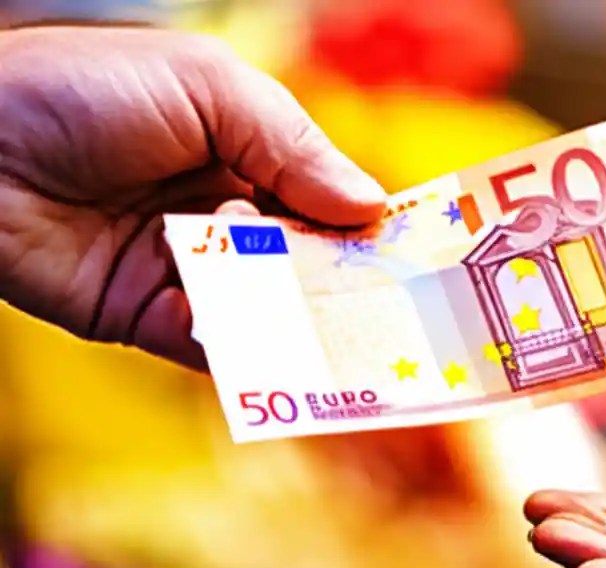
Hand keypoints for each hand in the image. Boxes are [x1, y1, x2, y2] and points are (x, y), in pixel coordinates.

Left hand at [0, 26, 386, 368]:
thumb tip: (372, 207)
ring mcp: (189, 270)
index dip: (373, 226)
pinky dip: (234, 343)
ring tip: (329, 326)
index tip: (422, 254)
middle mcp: (226, 215)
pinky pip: (208, 343)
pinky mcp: (144, 317)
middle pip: (308, 262)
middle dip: (347, 283)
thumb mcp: (209, 87)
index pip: (329, 198)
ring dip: (296, 317)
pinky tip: (244, 329)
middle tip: (395, 308)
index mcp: (249, 154)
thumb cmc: (84, 89)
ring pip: (266, 308)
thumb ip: (293, 145)